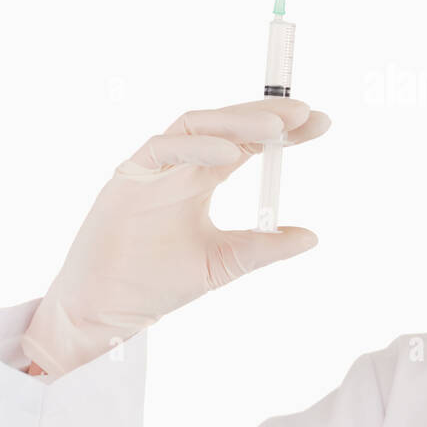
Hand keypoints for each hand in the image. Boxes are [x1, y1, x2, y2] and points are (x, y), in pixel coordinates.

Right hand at [20, 97, 329, 376]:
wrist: (104, 314)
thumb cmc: (155, 285)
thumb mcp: (223, 263)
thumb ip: (263, 247)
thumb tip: (312, 236)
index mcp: (200, 179)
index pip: (248, 143)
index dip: (285, 132)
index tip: (322, 124)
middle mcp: (179, 165)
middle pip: (227, 125)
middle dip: (268, 116)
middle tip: (308, 113)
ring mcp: (152, 168)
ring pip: (197, 126)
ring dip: (238, 123)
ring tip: (278, 127)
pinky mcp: (127, 177)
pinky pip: (164, 148)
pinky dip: (197, 146)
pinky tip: (231, 154)